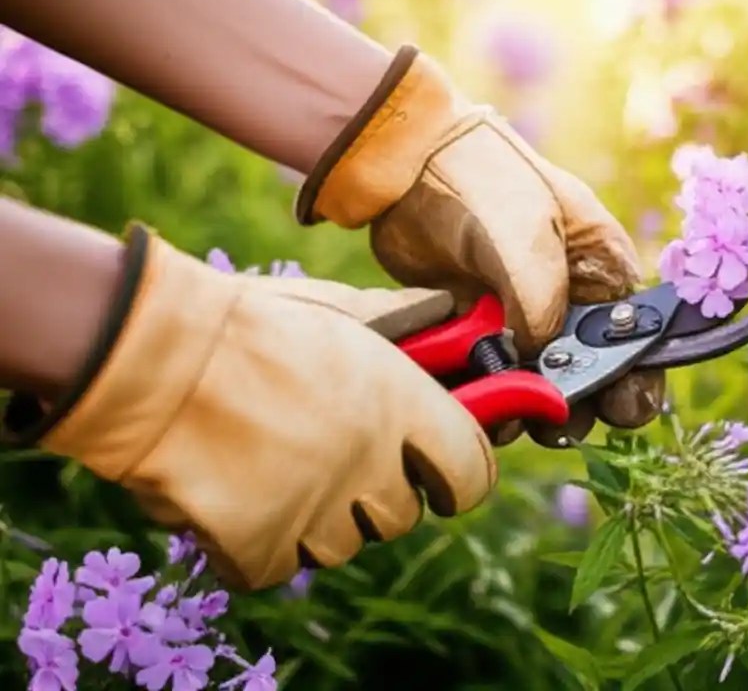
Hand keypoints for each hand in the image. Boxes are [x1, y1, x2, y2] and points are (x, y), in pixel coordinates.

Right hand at [0, 225, 494, 590]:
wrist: (147, 354)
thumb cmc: (246, 324)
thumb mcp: (338, 308)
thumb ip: (403, 321)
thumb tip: (450, 316)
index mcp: (400, 403)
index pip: (472, 472)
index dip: (458, 477)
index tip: (440, 476)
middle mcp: (370, 461)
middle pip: (400, 516)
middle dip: (373, 495)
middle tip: (328, 456)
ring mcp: (316, 509)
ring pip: (340, 545)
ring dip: (313, 520)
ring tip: (269, 467)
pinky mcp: (259, 544)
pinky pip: (276, 568)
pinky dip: (255, 547)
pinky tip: (232, 500)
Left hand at [294, 45, 664, 445]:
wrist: (409, 164)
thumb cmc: (486, 182)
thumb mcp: (528, 239)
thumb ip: (542, 306)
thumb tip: (532, 362)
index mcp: (602, 270)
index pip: (634, 338)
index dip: (636, 379)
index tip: (623, 410)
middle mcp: (568, 302)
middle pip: (589, 374)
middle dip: (580, 405)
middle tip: (561, 424)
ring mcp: (520, 318)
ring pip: (535, 384)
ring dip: (527, 408)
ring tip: (511, 418)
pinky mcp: (475, 330)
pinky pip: (488, 378)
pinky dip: (484, 397)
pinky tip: (476, 404)